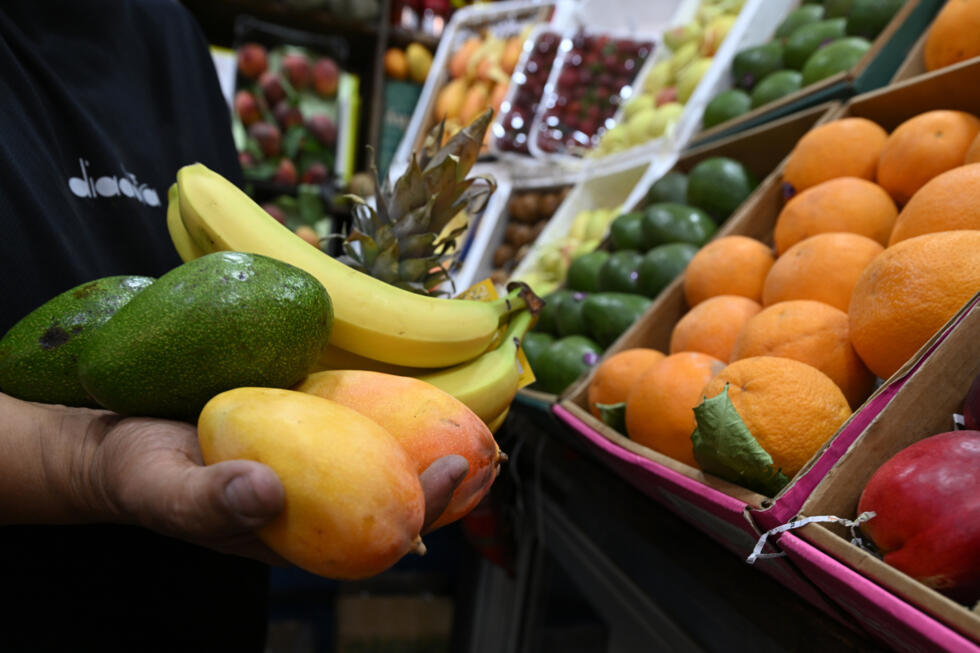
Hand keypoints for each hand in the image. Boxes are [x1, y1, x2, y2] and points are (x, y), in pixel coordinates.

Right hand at [68, 409, 469, 562]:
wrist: (120, 439)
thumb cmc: (139, 475)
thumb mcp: (164, 490)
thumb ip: (210, 501)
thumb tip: (267, 494)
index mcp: (296, 534)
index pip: (374, 535)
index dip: (422, 510)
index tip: (453, 471)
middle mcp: (314, 500)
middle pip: (391, 498)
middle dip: (444, 482)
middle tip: (486, 448)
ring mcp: (311, 462)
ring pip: (380, 457)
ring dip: (426, 441)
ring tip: (473, 415)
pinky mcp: (301, 423)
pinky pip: (353, 418)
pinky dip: (385, 405)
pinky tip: (412, 383)